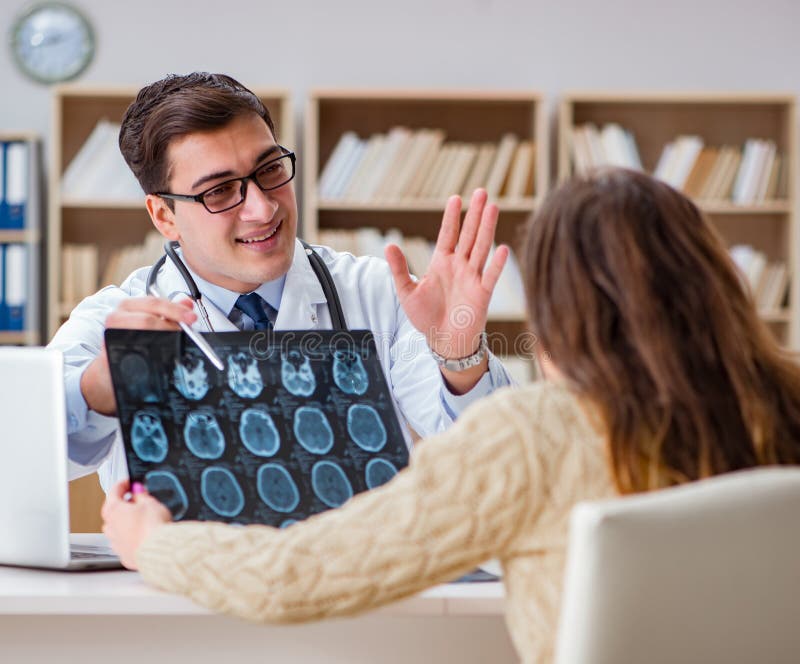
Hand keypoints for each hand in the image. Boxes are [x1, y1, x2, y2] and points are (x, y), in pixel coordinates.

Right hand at [80, 297, 196, 415]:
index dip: (176, 309)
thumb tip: (187, 302)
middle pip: (148, 319)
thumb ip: (170, 312)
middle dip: (170, 326)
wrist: (112, 366)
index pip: (154, 302)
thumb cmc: (134, 341)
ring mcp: (111, 333)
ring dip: (161, 338)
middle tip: (184, 332)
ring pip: (140, 332)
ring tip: (173, 342)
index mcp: (128, 305)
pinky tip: (159, 354)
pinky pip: (133, 349)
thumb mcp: (153, 322)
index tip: (192, 317)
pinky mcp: (110, 350)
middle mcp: (117, 316)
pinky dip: (149, 351)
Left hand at [101, 480, 170, 570]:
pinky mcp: (125, 555)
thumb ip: (141, 495)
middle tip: (138, 501)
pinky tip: (144, 536)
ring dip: (126, 523)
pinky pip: (125, 544)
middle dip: (124, 506)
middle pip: (113, 512)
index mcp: (113, 510)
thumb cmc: (152, 527)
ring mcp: (116, 543)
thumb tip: (137, 490)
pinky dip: (132, 539)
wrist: (159, 550)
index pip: (114, 492)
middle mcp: (110, 527)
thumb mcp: (150, 502)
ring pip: (118, 529)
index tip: (129, 483)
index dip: (123, 485)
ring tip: (143, 520)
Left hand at [385, 189, 507, 389]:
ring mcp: (472, 278)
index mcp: (442, 262)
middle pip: (468, 234)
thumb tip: (389, 245)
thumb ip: (399, 269)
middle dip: (474, 214)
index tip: (455, 197)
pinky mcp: (482, 294)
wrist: (443, 341)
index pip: (448, 234)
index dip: (451, 216)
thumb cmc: (426, 317)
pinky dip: (496, 264)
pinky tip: (502, 248)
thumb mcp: (407, 292)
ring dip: (487, 228)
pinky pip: (490, 276)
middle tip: (482, 191)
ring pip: (481, 248)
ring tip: (492, 207)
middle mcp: (460, 266)